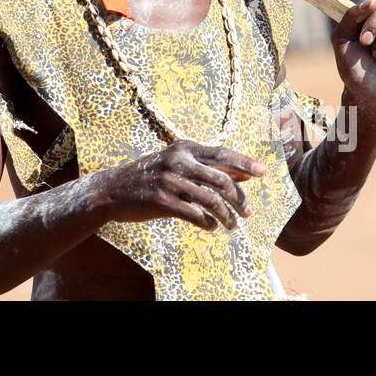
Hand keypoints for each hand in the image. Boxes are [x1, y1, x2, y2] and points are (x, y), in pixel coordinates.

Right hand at [89, 139, 267, 230]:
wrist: (113, 189)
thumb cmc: (152, 176)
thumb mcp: (178, 165)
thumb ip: (209, 169)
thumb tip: (243, 176)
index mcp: (184, 147)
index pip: (222, 154)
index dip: (245, 162)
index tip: (263, 171)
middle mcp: (178, 161)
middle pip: (221, 179)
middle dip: (239, 198)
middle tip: (248, 212)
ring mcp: (169, 181)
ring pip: (210, 200)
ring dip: (226, 216)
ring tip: (231, 225)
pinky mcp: (161, 201)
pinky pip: (194, 214)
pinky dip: (208, 223)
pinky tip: (211, 227)